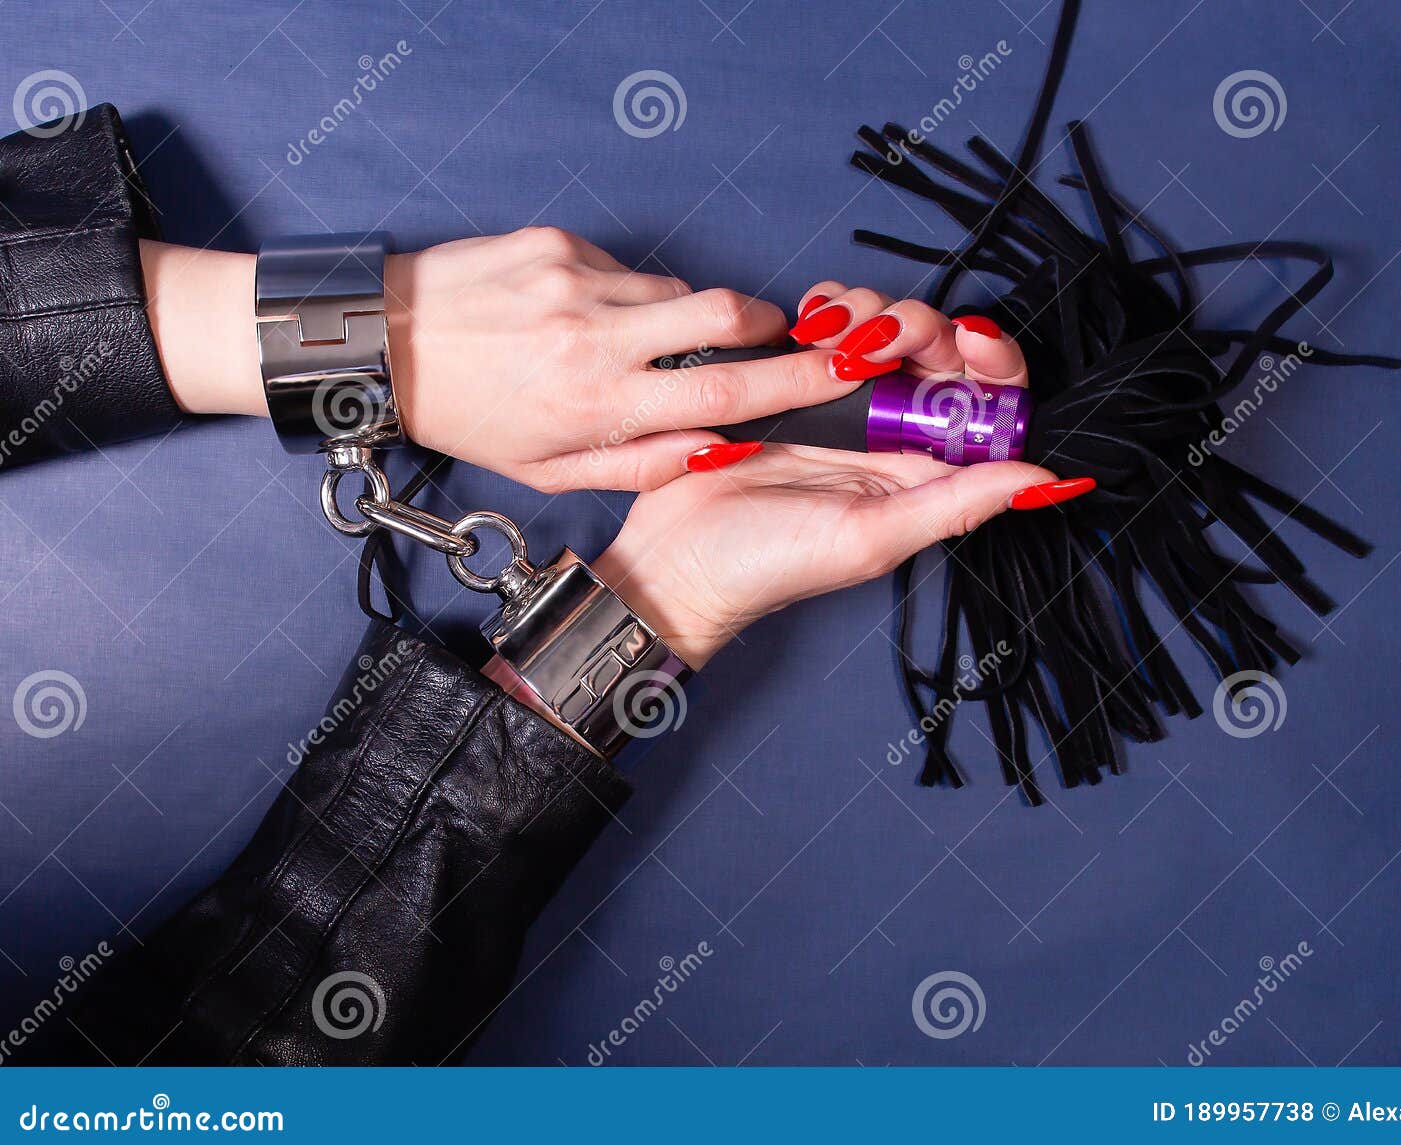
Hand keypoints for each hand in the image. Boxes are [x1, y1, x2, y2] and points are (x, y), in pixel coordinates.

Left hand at [142, 230, 849, 490]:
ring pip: (675, 290)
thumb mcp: (551, 473)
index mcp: (597, 407)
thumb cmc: (470, 418)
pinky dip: (624, 292)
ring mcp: (576, 282)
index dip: (794, 380)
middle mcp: (593, 340)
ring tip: (632, 342)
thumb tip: (719, 447)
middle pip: (724, 314)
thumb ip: (643, 465)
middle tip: (775, 335)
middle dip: (767, 324)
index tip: (839, 371)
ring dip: (678, 316)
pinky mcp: (558, 243)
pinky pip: (625, 267)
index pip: (724, 391)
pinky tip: (581, 313)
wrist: (388, 343)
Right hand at [591, 293, 1093, 667]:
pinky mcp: (795, 381)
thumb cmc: (764, 565)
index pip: (986, 398)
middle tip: (870, 340)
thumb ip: (955, 504)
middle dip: (915, 324)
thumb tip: (1044, 478)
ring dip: (867, 310)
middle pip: (937, 349)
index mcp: (925, 472)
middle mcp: (894, 435)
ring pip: (887, 326)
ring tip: (826, 336)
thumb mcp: (868, 537)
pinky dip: (828, 307)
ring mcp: (844, 405)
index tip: (964, 340)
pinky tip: (806, 322)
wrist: (668, 559)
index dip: (987, 359)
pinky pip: (832, 323)